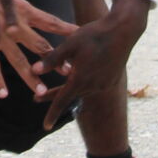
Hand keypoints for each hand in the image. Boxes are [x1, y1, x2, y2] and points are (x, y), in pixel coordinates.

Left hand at [28, 0, 149, 131]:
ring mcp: (104, 84)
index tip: (45, 127)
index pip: (62, 101)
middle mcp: (93, 86)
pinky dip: (86, 81)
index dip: (52, 113)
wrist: (123, 31)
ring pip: (83, 89)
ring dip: (72, 85)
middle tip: (37, 97)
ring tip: (63, 75)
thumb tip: (33, 70)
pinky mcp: (112, 80)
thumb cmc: (93, 35)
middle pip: (70, 95)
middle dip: (55, 96)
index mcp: (80, 79)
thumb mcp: (69, 44)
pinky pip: (95, 85)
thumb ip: (52, 59)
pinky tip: (84, 70)